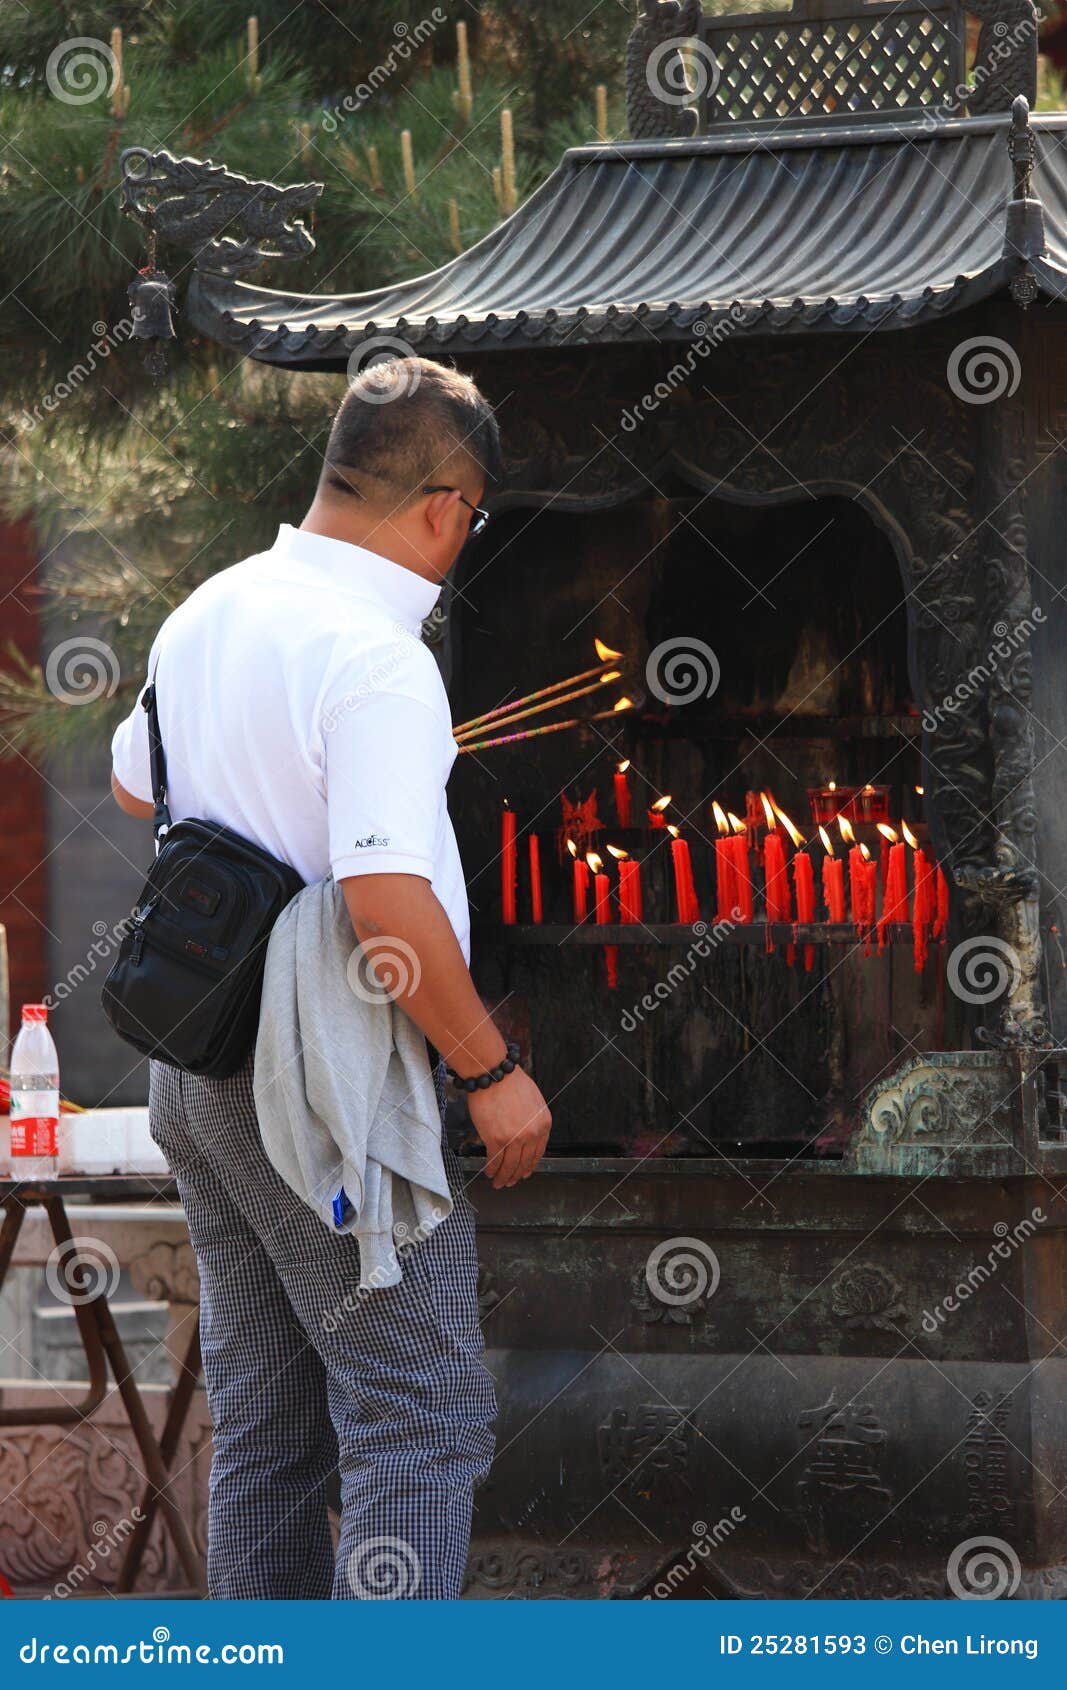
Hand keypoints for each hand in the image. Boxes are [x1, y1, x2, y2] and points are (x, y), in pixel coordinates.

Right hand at [465, 1065, 551, 1188]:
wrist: (495, 1074)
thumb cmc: (511, 1083)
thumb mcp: (534, 1102)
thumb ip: (532, 1121)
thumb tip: (525, 1136)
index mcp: (544, 1124)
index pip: (538, 1153)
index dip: (530, 1166)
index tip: (524, 1173)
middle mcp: (532, 1134)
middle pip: (524, 1162)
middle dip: (516, 1176)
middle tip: (509, 1183)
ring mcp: (514, 1139)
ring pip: (509, 1166)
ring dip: (503, 1177)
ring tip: (498, 1183)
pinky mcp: (496, 1139)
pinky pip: (494, 1160)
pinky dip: (491, 1169)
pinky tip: (489, 1172)